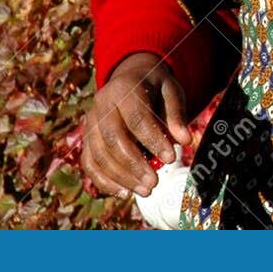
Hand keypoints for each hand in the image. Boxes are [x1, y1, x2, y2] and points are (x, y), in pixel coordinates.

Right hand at [79, 51, 191, 197]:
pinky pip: (89, 163)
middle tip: (154, 182)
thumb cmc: (155, 88)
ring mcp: (90, 122)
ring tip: (146, 190)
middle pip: (113, 138)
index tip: (171, 158)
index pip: (136, 118)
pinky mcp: (86, 138)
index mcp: (124, 88)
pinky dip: (104, 181)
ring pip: (99, 155)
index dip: (152, 140)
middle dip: (134, 164)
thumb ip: (176, 114)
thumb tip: (185, 140)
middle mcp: (102, 104)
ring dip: (121, 177)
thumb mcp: (170, 91)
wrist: (131, 79)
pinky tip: (125, 192)